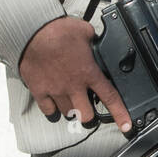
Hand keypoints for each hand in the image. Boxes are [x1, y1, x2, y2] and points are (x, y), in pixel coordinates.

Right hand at [18, 17, 131, 132]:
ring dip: (71, 110)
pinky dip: (52, 109)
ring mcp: (56, 90)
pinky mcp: (40, 91)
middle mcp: (74, 86)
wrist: (32, 32)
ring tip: (72, 102)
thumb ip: (92, 40)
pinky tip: (54, 104)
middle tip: (89, 109)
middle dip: (89, 115)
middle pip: (86, 115)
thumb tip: (95, 40)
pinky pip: (47, 110)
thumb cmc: (58, 30)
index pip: (110, 97)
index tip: (126, 126)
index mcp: (89, 72)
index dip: (120, 113)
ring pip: (67, 113)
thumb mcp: (84, 31)